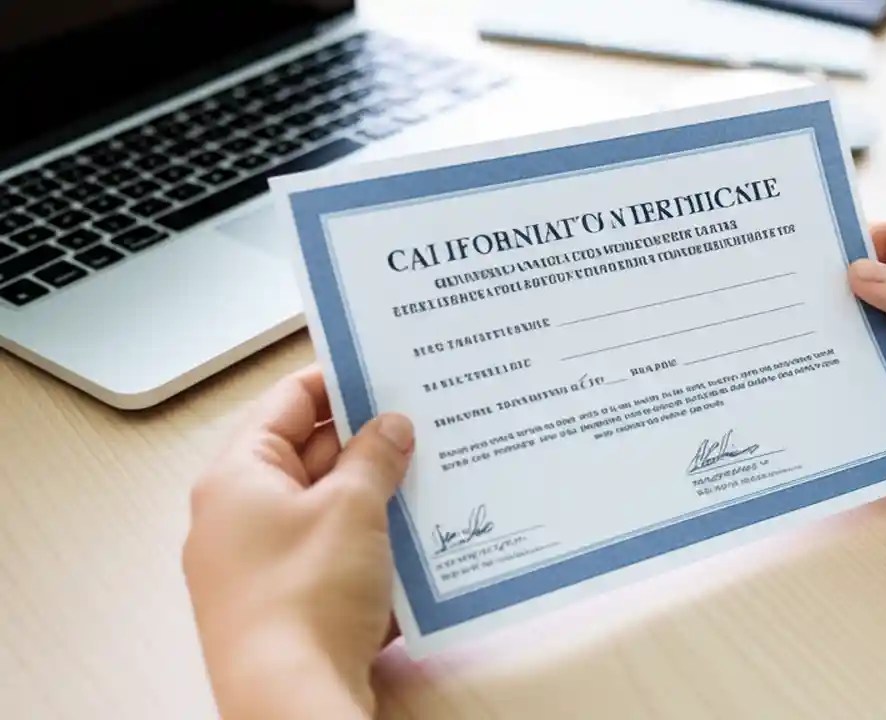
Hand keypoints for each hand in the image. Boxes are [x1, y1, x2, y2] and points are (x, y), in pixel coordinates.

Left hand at [183, 367, 413, 719]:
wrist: (291, 700)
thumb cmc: (304, 597)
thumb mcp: (352, 508)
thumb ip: (374, 456)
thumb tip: (390, 426)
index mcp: (238, 476)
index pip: (288, 402)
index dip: (338, 382)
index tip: (386, 370)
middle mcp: (240, 516)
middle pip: (311, 456)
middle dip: (370, 443)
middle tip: (426, 424)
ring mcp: (264, 563)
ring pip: (331, 509)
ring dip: (379, 496)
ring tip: (434, 477)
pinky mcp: (292, 603)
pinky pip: (339, 556)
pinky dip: (376, 545)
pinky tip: (422, 541)